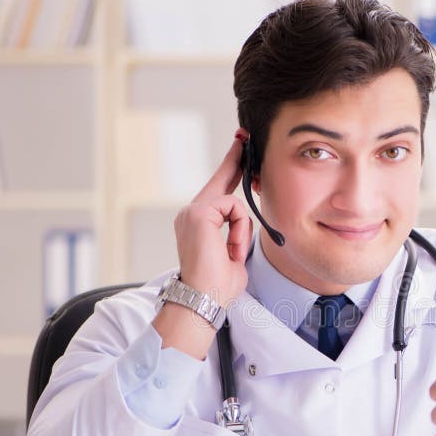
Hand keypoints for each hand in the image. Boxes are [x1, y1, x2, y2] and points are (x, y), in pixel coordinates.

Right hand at [174, 129, 253, 306]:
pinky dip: (239, 230)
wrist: (203, 299)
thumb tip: (244, 229)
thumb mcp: (233, 256)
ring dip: (241, 230)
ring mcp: (192, 211)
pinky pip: (235, 209)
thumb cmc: (217, 286)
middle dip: (236, 160)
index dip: (229, 169)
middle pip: (220, 181)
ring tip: (232, 252)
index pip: (217, 191)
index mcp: (198, 223)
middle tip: (245, 137)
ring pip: (233, 203)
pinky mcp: (199, 213)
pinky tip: (230, 248)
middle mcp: (190, 214)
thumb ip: (237, 238)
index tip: (239, 149)